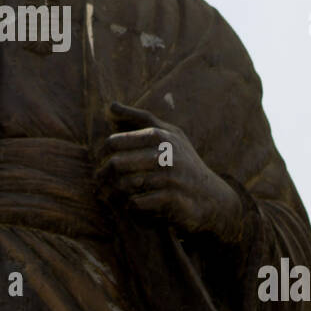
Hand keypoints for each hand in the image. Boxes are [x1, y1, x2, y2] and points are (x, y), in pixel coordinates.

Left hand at [95, 102, 244, 242]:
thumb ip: (139, 119)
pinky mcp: (171, 199)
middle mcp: (165, 154)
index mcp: (159, 136)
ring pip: (124, 185)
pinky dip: (130, 205)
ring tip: (112, 193)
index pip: (114, 142)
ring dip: (115, 191)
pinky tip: (132, 204)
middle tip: (99, 182)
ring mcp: (169, 177)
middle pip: (116, 164)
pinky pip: (137, 203)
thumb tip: (110, 105)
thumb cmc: (183, 161)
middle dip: (103, 175)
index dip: (100, 153)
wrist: (211, 197)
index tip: (100, 161)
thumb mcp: (168, 134)